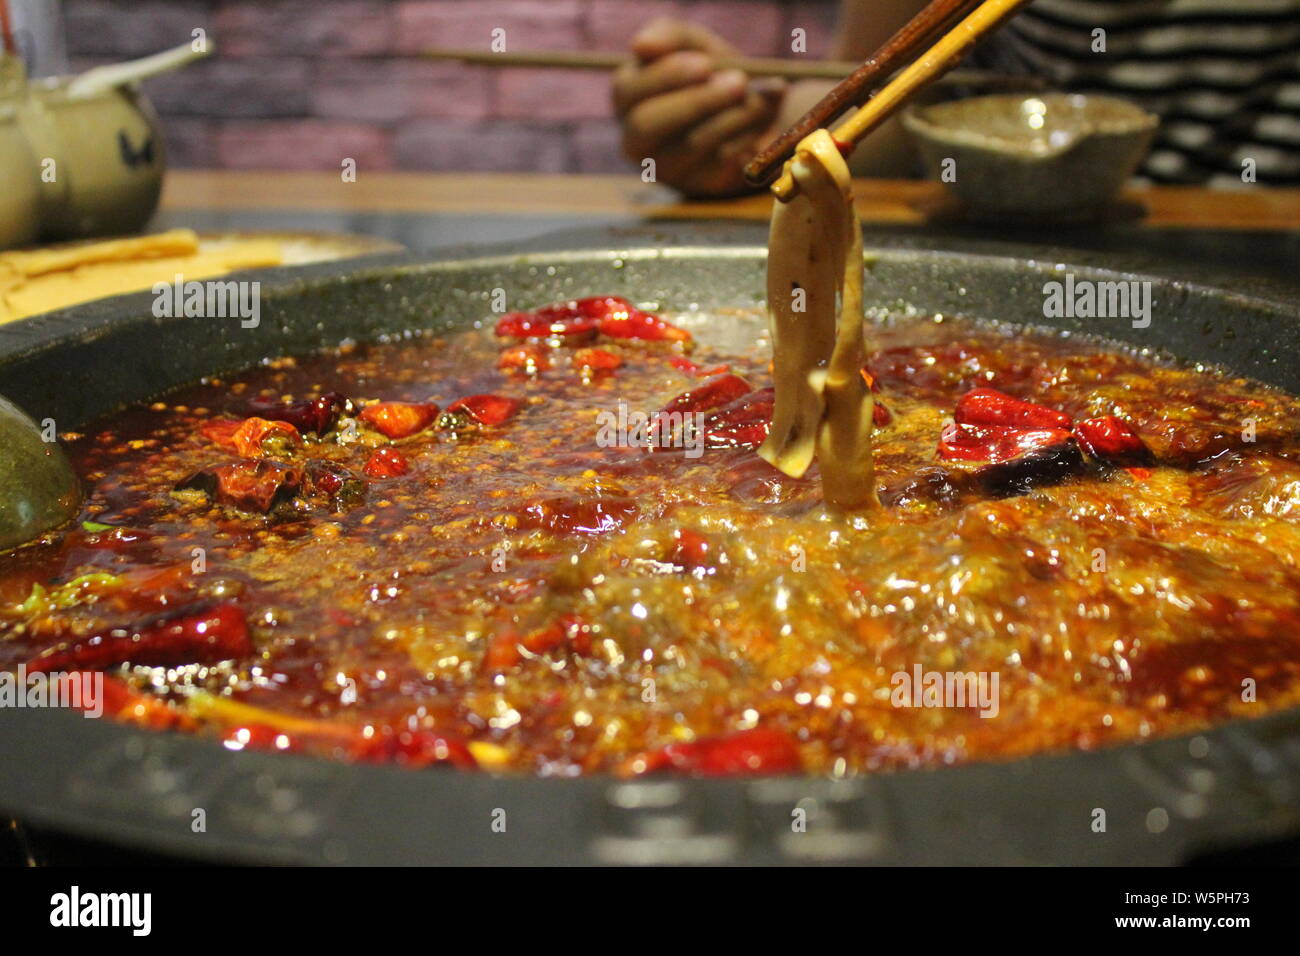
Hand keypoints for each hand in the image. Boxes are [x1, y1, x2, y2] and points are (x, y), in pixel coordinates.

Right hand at [613, 18, 785, 197]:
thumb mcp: (694, 45)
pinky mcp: (697, 183)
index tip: (706, 65)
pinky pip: (719, 163)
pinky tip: (758, 123)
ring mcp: (664, 166)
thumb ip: (669, 36)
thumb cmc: (712, 73)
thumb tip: (640, 46)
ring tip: (759, 98)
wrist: (753, 110)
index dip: (667, 76)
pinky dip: (746, 137)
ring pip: (690, 143)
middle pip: (648, 125)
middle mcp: (635, 137)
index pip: (629, 90)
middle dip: (696, 101)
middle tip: (739, 81)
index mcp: (627, 96)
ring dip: (732, 116)